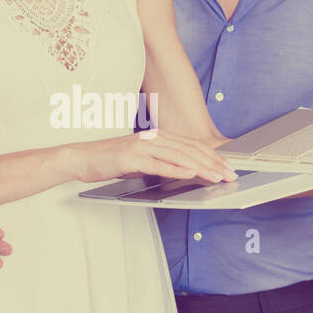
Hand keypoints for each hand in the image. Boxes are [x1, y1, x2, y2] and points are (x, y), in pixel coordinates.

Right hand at [66, 128, 237, 183]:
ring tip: (217, 176)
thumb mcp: (141, 159)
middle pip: (190, 150)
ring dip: (201, 167)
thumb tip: (185, 170)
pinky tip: (190, 173)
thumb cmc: (110, 160)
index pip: (192, 146)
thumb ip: (162, 161)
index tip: (228, 167)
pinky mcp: (132, 157)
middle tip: (231, 174)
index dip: (213, 156)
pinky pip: (159, 164)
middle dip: (214, 163)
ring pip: (179, 156)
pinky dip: (177, 169)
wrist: (82, 157)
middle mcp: (152, 137)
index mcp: (157, 136)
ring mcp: (142, 146)